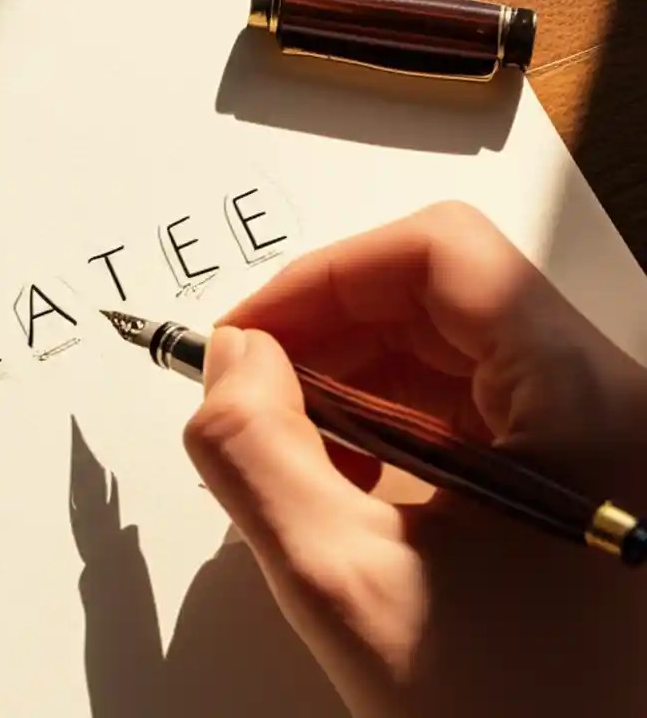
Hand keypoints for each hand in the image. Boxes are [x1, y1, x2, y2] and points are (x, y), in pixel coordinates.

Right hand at [183, 201, 646, 717]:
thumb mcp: (345, 584)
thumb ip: (257, 453)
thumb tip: (231, 361)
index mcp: (588, 407)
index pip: (443, 255)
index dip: (326, 277)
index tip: (251, 336)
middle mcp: (612, 406)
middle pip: (443, 299)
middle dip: (326, 337)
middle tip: (249, 395)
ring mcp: (599, 444)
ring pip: (450, 356)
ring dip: (351, 387)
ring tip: (292, 457)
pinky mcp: (574, 480)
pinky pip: (468, 415)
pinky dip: (388, 433)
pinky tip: (346, 491)